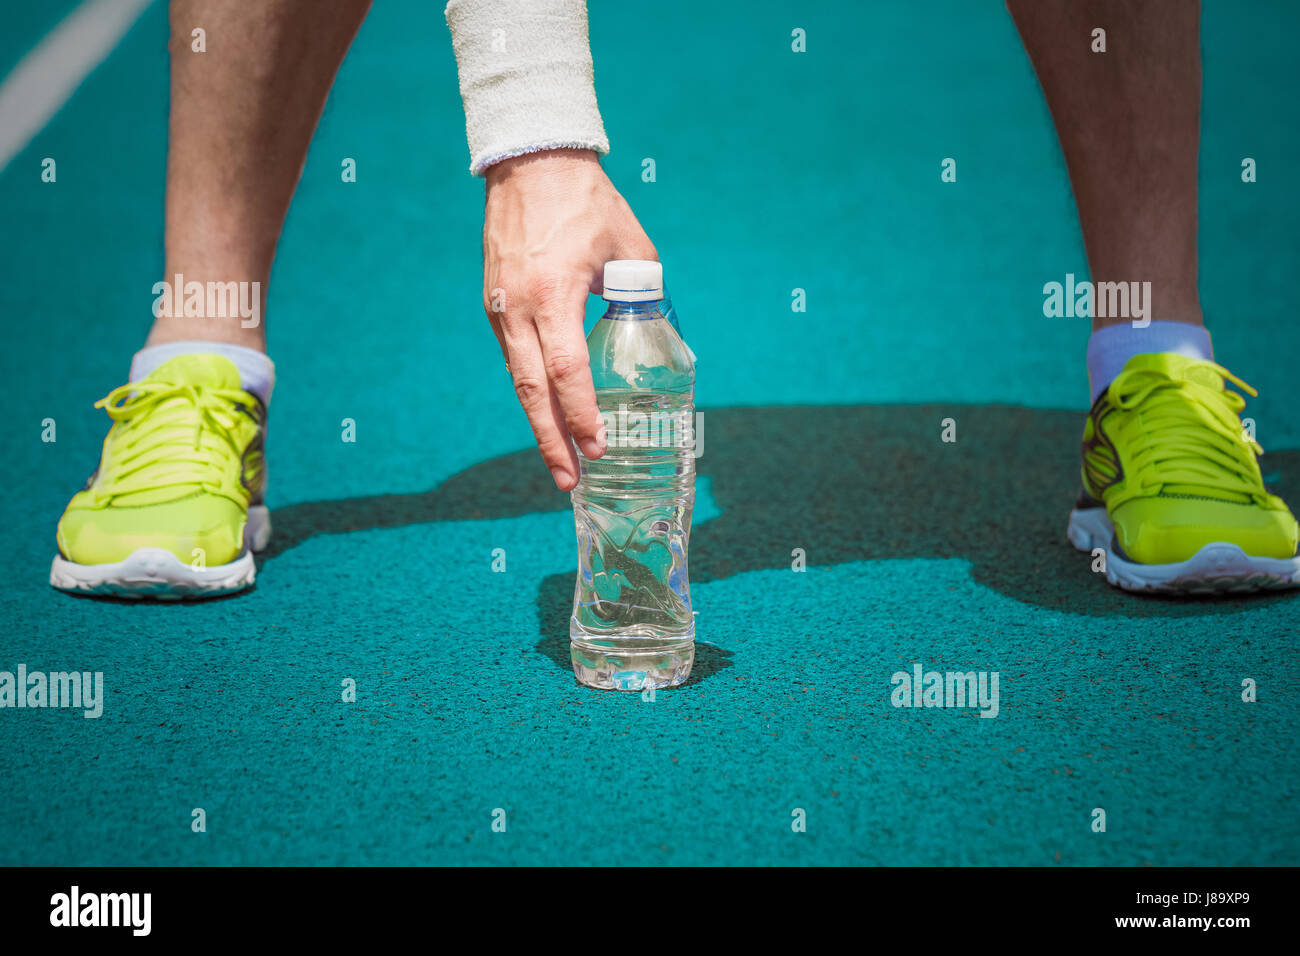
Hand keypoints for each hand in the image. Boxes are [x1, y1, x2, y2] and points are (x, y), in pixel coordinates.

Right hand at [482, 147, 656, 489]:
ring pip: (520, 380)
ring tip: (562, 460)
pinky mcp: (495, 305)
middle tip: (571, 482)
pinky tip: (550, 413)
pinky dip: (533, 391)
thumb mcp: (630, 246)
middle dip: (552, 442)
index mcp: (553, 294)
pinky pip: (516, 358)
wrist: (530, 162)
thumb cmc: (586, 201)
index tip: (599, 448)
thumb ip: (644, 292)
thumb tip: (654, 328)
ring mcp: (500, 309)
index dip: (582, 415)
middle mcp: (518, 309)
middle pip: (533, 392)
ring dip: (541, 423)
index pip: (567, 371)